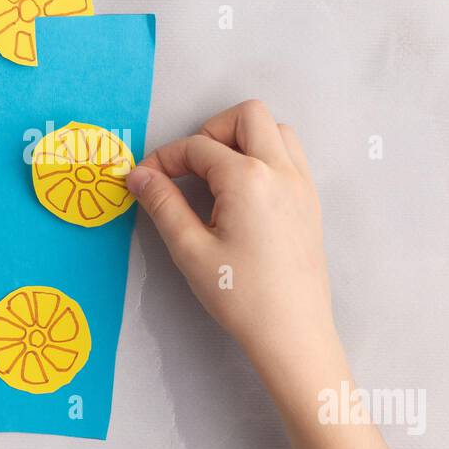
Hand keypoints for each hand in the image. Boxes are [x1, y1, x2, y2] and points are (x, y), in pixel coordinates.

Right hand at [125, 101, 338, 396]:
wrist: (293, 332)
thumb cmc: (241, 297)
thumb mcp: (190, 251)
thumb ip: (163, 204)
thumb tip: (138, 175)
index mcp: (248, 179)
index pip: (198, 147)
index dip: (164, 159)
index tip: (145, 179)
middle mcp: (280, 170)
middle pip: (246, 116)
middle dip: (211, 131)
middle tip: (189, 167)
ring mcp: (301, 184)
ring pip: (275, 130)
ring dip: (243, 139)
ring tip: (217, 176)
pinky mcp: (310, 201)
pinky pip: (290, 155)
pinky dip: (264, 156)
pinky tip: (243, 193)